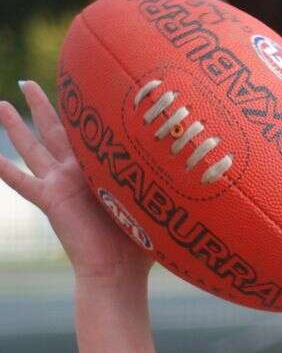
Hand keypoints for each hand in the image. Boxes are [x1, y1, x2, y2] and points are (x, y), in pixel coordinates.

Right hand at [0, 81, 152, 281]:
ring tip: (0, 105)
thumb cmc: (143, 242)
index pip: (89, 133)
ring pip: (33, 147)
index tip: (80, 84)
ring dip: (15, 127)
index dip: (83, 110)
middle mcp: (78, 173)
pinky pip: (22, 182)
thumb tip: (191, 158)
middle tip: (27, 82)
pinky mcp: (51, 201)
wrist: (120, 271)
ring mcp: (61, 185)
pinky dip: (4, 170)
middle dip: (41, 106)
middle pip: (54, 130)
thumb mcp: (151, 200)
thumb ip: (155, 179)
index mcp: (101, 169)